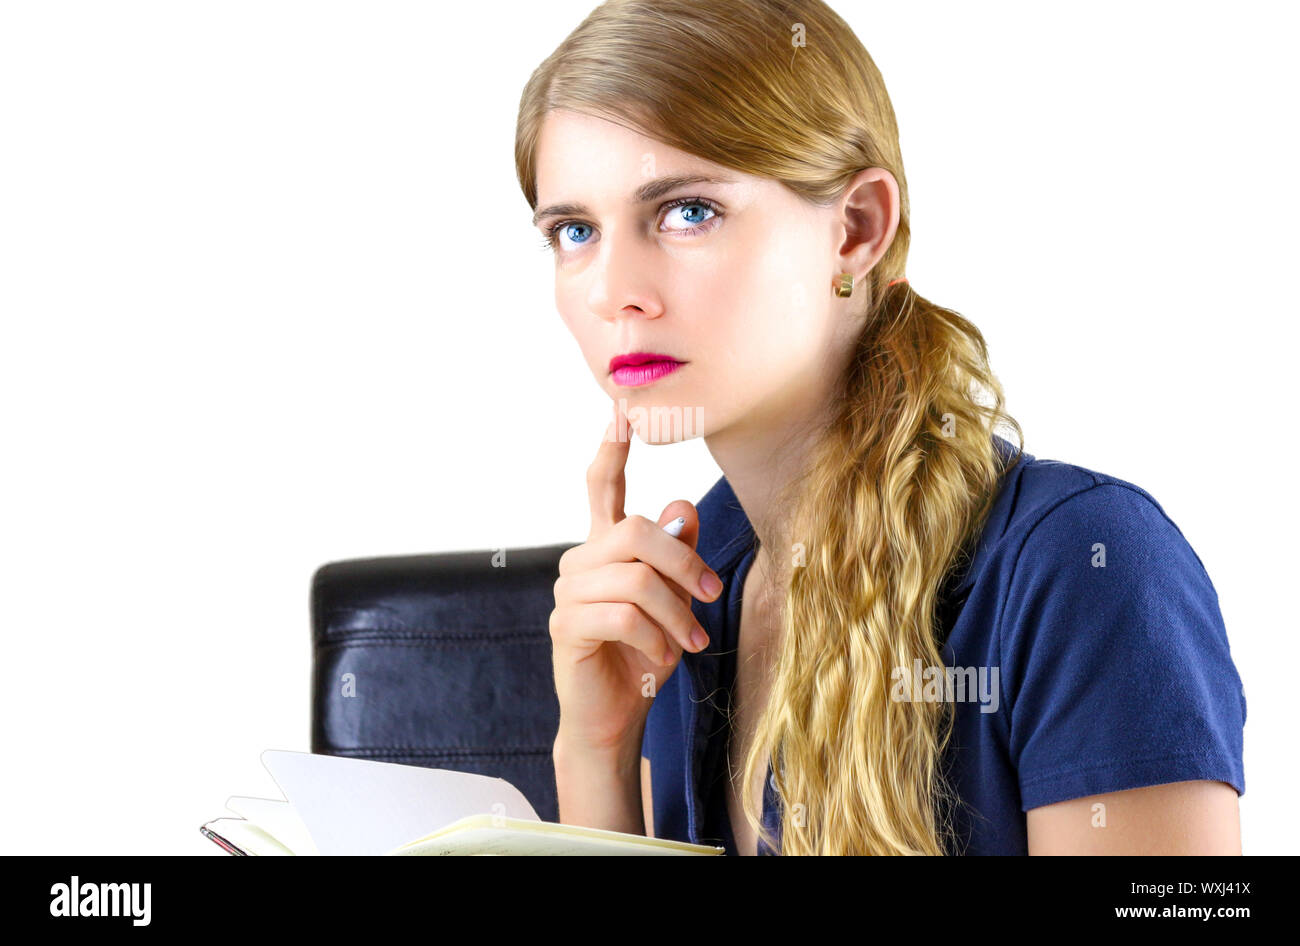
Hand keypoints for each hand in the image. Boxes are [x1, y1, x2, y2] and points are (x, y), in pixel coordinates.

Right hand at [549, 409, 722, 753]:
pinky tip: (662, 659)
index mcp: (606, 546)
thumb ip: (678, 554)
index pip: (602, 487)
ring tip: (689, 643)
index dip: (611, 449)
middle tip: (710, 597)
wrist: (616, 714)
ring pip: (636, 579)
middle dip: (683, 564)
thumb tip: (682, 507)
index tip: (621, 410)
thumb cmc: (646, 652)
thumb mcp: (674, 599)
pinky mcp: (566, 627)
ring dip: (674, 615)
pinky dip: (655, 639)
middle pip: (636, 532)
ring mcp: (569, 593)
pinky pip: (624, 616)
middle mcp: (582, 561)